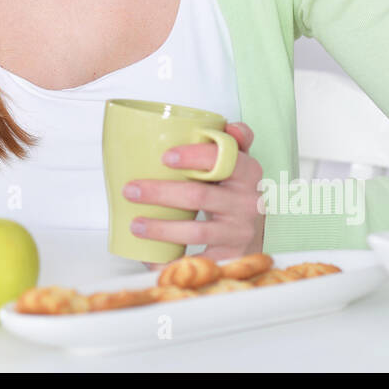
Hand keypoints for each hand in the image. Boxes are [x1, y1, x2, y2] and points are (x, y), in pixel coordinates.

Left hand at [123, 122, 263, 271]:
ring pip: (196, 230)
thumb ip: (234, 141)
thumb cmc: (236, 192)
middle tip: (130, 190)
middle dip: (160, 193)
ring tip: (135, 224)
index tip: (164, 157)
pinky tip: (151, 258)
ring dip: (160, 228)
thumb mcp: (239, 163)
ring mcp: (238, 231)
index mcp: (247, 172)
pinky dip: (172, 262)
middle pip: (199, 196)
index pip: (223, 158)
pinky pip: (198, 261)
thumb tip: (231, 126)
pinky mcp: (231, 256)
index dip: (194, 156)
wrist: (258, 232)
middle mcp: (247, 202)